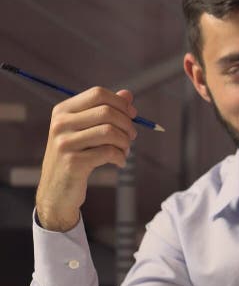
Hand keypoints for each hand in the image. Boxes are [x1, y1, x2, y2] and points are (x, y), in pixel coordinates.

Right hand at [36, 87, 137, 230]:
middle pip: (106, 112)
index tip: (133, 115)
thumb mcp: (87, 131)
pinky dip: (121, 157)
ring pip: (110, 132)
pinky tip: (120, 162)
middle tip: (132, 137)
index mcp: (63, 111)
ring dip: (125, 142)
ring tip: (125, 151)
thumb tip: (127, 94)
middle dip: (127, 124)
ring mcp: (65, 143)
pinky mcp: (73, 162)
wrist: (57, 191)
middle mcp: (60, 124)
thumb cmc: (77, 156)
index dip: (120, 103)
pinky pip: (109, 152)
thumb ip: (106, 111)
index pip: (98, 94)